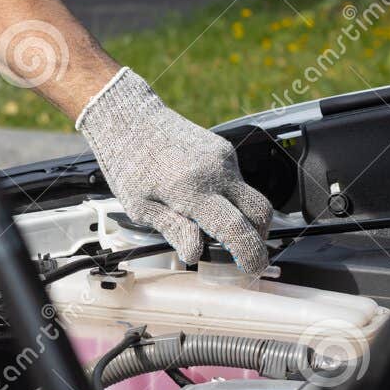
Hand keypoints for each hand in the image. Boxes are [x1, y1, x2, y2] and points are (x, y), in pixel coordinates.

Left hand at [76, 68, 272, 271]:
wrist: (130, 120)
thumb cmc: (129, 164)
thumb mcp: (140, 206)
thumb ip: (173, 229)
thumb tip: (194, 254)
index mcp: (193, 189)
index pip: (236, 229)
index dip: (249, 254)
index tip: (251, 269)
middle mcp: (216, 171)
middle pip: (261, 212)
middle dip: (259, 238)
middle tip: (247, 256)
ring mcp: (224, 158)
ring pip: (252, 196)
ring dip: (245, 218)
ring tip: (221, 231)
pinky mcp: (224, 149)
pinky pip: (239, 180)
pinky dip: (233, 198)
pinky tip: (210, 204)